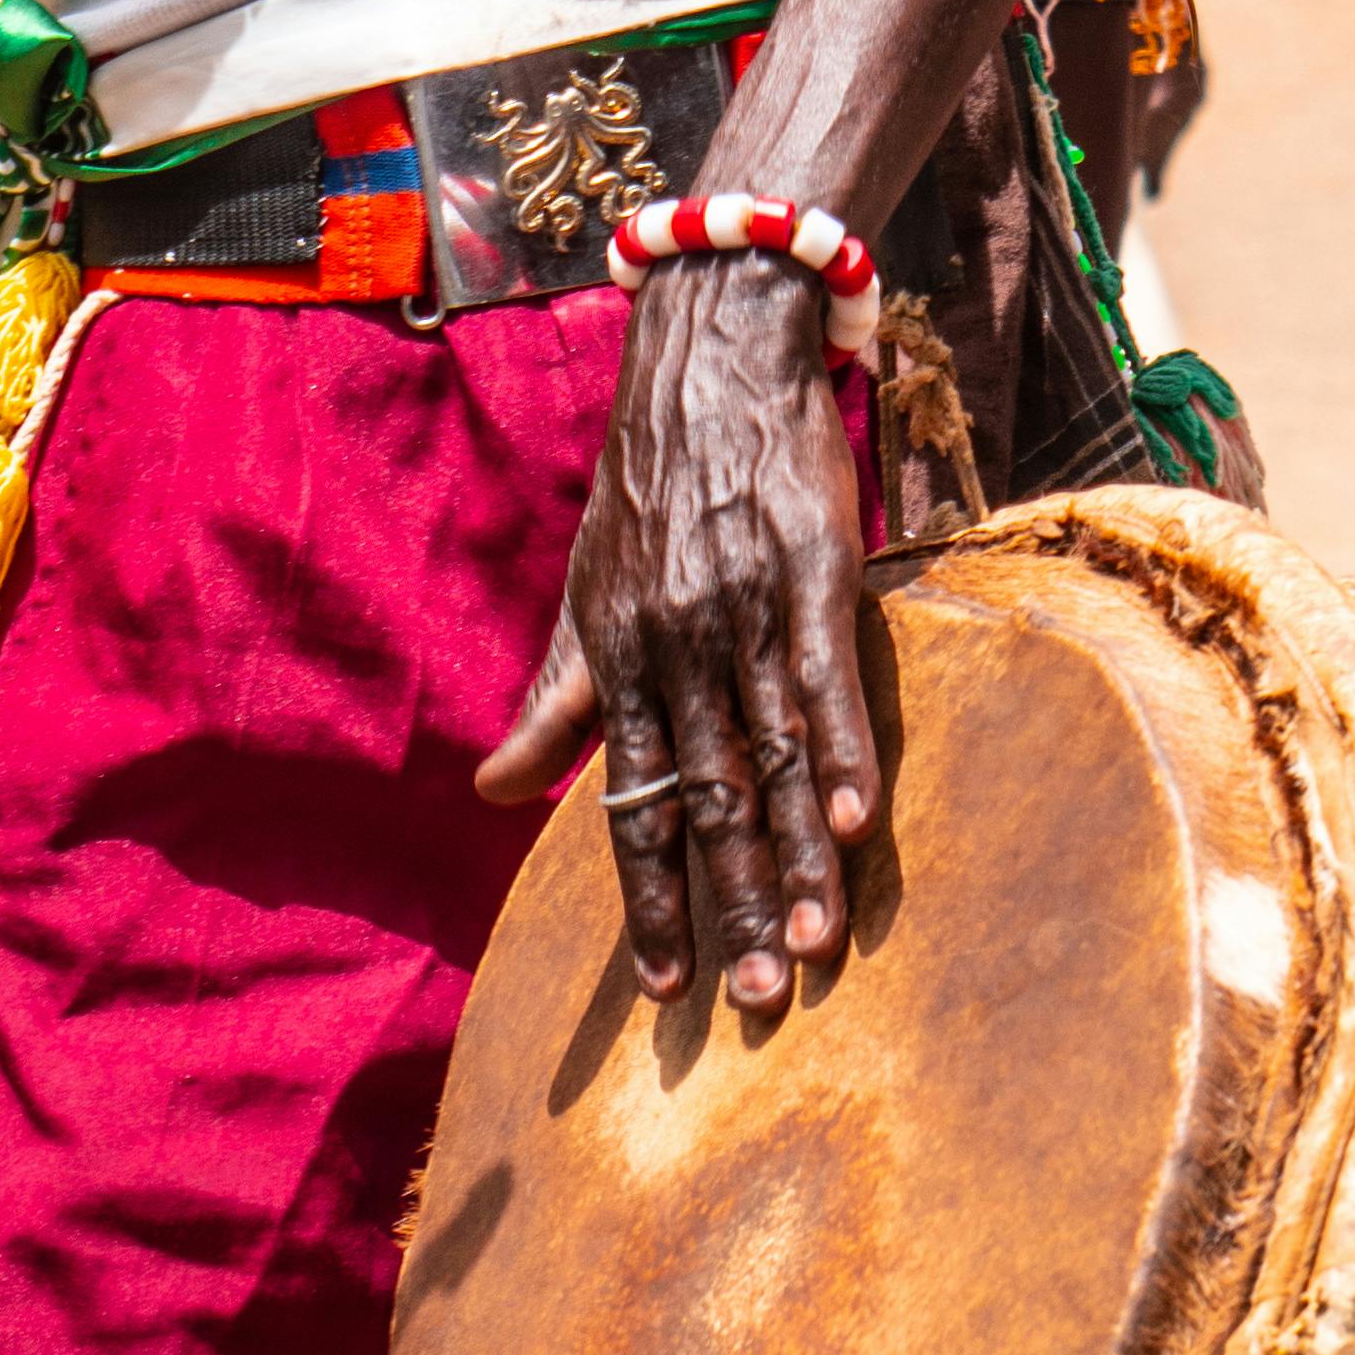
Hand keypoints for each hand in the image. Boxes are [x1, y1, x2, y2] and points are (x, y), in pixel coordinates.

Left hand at [477, 253, 880, 1010]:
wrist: (710, 355)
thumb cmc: (650, 488)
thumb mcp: (587, 593)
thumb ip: (554, 700)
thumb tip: (495, 795)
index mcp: (619, 660)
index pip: (632, 806)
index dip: (649, 901)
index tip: (666, 993)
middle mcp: (676, 647)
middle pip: (707, 801)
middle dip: (728, 905)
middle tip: (755, 999)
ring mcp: (746, 611)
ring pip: (772, 757)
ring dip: (796, 857)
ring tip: (815, 945)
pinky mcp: (815, 572)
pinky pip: (828, 679)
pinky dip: (844, 752)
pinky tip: (859, 822)